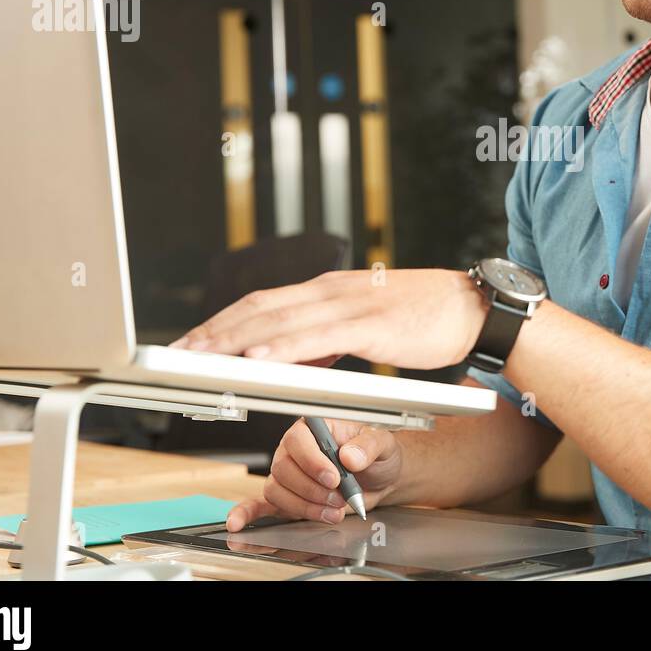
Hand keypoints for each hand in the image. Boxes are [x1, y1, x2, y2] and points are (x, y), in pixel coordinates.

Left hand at [170, 268, 488, 370]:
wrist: (474, 309)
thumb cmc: (425, 320)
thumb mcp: (365, 327)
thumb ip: (327, 338)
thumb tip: (293, 357)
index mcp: (328, 291)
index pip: (262, 302)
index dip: (221, 321)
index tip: (190, 342)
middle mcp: (331, 291)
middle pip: (259, 307)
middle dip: (213, 331)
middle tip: (176, 353)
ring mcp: (349, 304)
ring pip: (279, 320)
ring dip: (234, 340)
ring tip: (199, 358)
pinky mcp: (370, 324)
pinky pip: (317, 338)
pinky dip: (282, 348)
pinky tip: (256, 359)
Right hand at [226, 417, 401, 530]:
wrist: (382, 477)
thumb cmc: (377, 454)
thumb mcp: (382, 443)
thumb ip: (367, 446)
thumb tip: (349, 456)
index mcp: (315, 428)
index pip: (297, 440)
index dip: (312, 461)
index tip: (334, 477)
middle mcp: (296, 450)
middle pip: (284, 469)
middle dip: (312, 489)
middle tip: (338, 498)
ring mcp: (289, 474)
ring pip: (278, 491)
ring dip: (304, 506)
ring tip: (333, 511)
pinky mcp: (289, 497)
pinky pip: (260, 504)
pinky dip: (248, 513)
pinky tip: (237, 522)